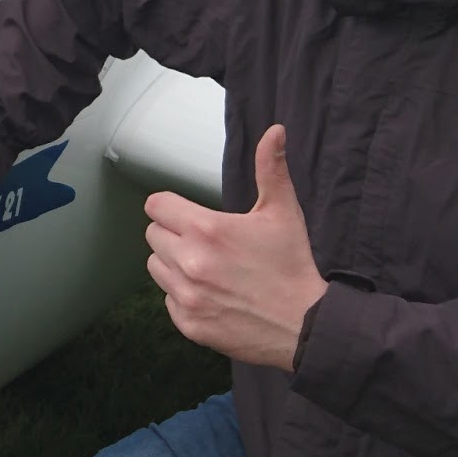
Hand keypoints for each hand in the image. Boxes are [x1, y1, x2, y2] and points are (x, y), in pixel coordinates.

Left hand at [144, 124, 327, 369]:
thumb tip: (274, 132)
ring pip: (156, 267)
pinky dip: (183, 295)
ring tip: (206, 267)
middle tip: (204, 242)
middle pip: (153, 235)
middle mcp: (189, 262)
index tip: (186, 214)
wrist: (304, 324)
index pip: (157, 206)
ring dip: (173, 264)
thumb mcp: (282, 211)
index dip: (171, 206)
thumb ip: (270, 168)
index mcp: (206, 230)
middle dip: (174, 234)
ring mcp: (186, 295)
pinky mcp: (189, 323)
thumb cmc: (291, 265)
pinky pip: (167, 300)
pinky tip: (211, 292)